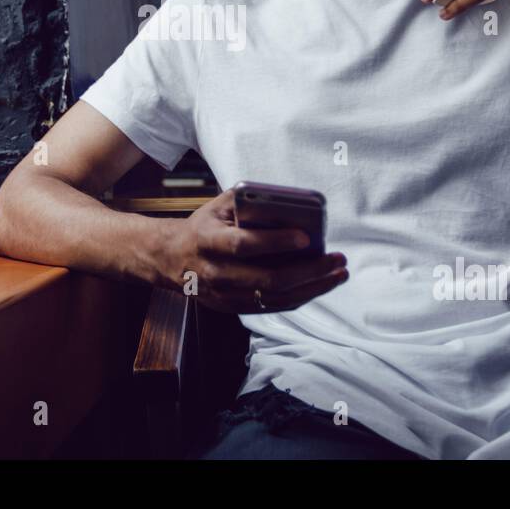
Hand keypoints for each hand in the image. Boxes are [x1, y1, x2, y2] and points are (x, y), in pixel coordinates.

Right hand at [160, 188, 348, 313]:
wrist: (171, 259)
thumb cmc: (202, 227)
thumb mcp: (216, 207)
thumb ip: (246, 201)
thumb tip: (287, 201)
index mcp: (209, 241)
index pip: (244, 245)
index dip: (275, 242)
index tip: (305, 237)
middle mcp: (217, 273)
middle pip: (268, 278)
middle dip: (309, 271)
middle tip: (336, 259)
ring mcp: (225, 295)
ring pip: (276, 298)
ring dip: (313, 287)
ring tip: (338, 273)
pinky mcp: (234, 307)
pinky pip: (273, 306)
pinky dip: (300, 296)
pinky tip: (320, 284)